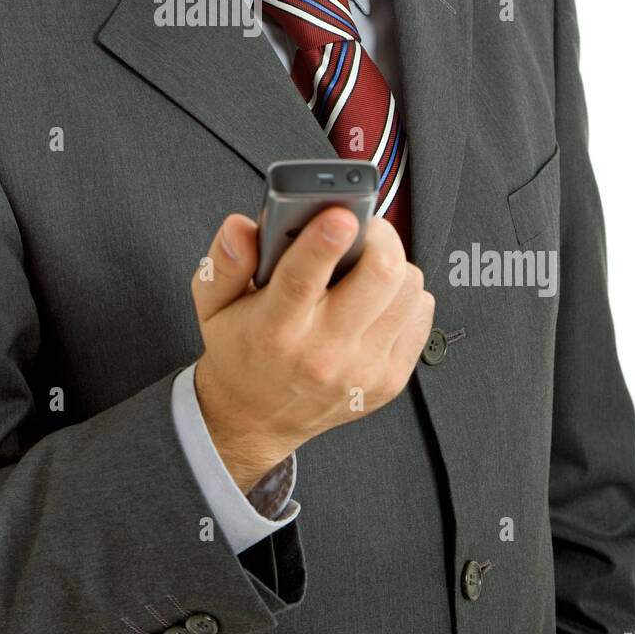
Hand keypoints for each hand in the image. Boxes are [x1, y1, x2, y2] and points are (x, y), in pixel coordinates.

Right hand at [191, 206, 434, 492]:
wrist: (256, 418)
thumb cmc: (239, 350)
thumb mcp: (212, 304)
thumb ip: (224, 260)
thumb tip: (241, 227)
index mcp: (274, 328)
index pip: (303, 279)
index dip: (325, 241)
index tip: (339, 214)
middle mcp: (322, 351)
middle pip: (378, 277)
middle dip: (377, 236)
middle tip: (360, 228)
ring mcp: (362, 368)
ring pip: (408, 289)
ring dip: (393, 263)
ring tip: (366, 264)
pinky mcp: (390, 379)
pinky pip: (421, 314)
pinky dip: (405, 294)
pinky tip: (377, 297)